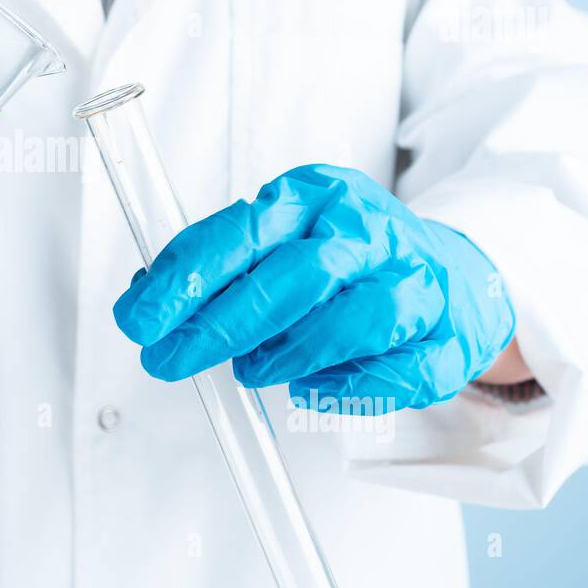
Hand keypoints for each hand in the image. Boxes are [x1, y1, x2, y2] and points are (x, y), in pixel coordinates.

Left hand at [112, 164, 515, 409]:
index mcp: (314, 196)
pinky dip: (357, 386)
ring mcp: (416, 279)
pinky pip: (407, 366)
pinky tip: (314, 392)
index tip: (139, 317)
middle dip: (224, 324)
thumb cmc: (341, 260)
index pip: (241, 230)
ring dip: (295, 351)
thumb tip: (142, 295)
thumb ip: (216, 265)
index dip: (185, 277)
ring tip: (250, 371)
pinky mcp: (448, 334)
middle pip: (297, 274)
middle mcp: (367, 229)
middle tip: (171, 360)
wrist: (447, 272)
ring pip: (361, 316)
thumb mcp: (275, 240)